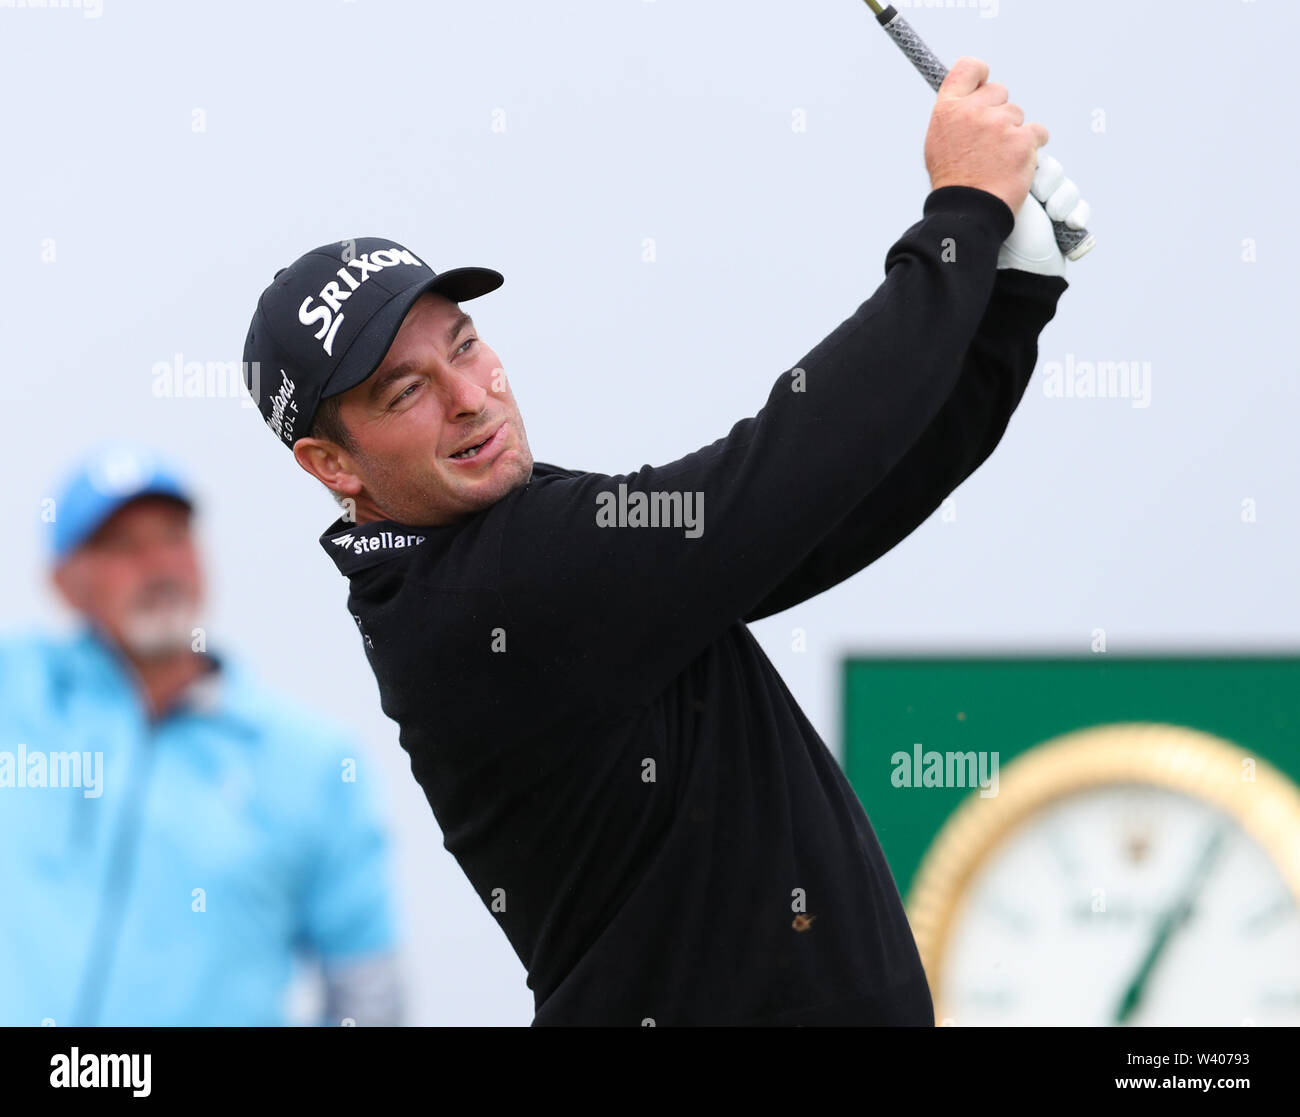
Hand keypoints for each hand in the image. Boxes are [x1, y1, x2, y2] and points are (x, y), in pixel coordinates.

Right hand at [924, 57, 1048, 217]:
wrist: (967, 211)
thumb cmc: (953, 181)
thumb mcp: (939, 142)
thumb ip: (955, 116)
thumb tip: (970, 99)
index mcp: (948, 109)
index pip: (968, 68)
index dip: (980, 75)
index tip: (984, 86)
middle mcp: (973, 111)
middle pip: (999, 91)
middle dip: (999, 111)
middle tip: (989, 140)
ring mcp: (999, 124)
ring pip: (1018, 114)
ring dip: (1014, 133)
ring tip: (999, 159)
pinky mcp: (1023, 140)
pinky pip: (1038, 133)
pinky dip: (1031, 147)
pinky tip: (1015, 163)